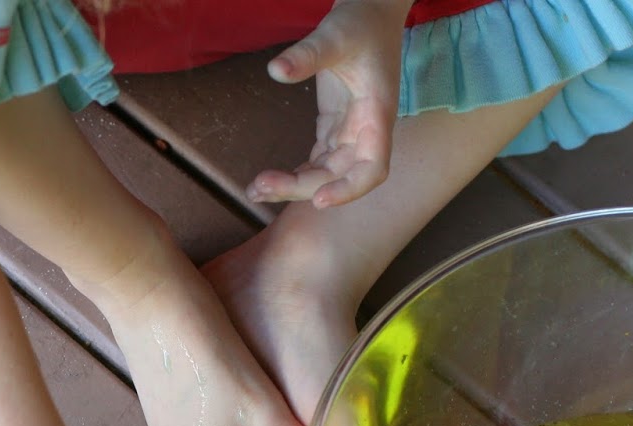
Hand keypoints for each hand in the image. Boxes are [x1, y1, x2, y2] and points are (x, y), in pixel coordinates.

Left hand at [247, 0, 407, 208]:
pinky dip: (296, 174)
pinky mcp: (335, 127)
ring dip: (294, 186)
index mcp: (376, 113)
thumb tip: (277, 70)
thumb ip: (307, 54)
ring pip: (326, 173)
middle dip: (302, 187)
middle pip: (340, 176)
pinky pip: (317, 161)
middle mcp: (367, 130)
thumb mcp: (334, 35)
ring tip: (256, 190)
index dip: (350, 189)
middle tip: (261, 186)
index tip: (319, 200)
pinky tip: (267, 181)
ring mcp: (351, 131)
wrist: (369, 12)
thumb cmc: (360, 22)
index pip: (373, 166)